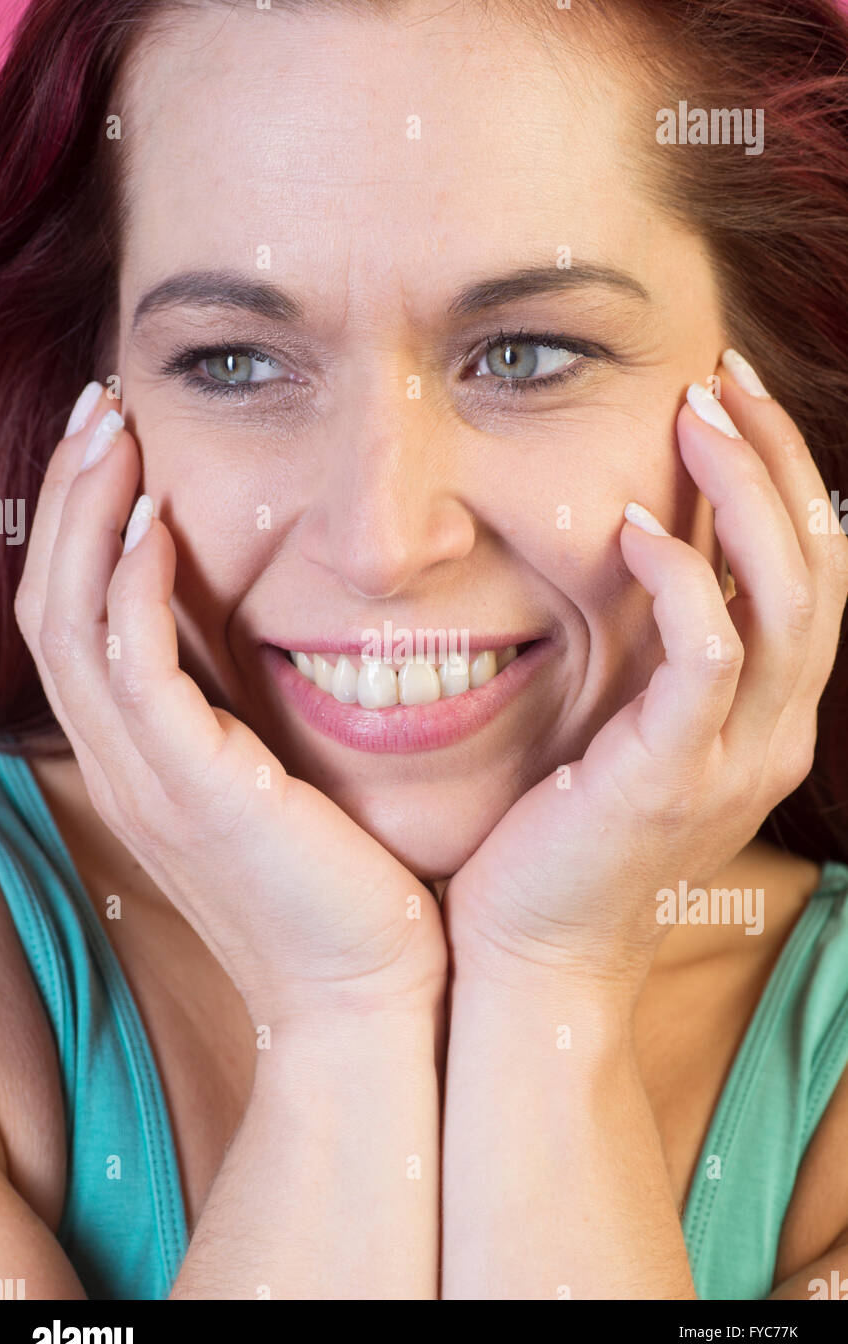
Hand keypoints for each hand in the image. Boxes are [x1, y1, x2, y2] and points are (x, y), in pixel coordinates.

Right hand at [15, 386, 446, 1021]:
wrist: (369, 992)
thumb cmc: (346, 889)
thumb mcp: (284, 783)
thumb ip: (254, 711)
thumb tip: (267, 635)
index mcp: (145, 761)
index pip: (77, 623)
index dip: (81, 528)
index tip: (118, 446)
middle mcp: (126, 766)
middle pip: (51, 604)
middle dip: (69, 496)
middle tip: (100, 406)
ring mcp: (149, 781)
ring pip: (72, 621)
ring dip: (85, 515)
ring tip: (112, 428)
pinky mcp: (194, 790)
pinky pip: (133, 668)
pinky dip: (131, 587)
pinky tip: (154, 523)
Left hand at [444, 362, 847, 1001]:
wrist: (536, 954)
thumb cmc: (562, 837)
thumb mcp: (629, 730)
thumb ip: (659, 653)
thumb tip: (653, 552)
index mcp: (765, 718)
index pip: (810, 572)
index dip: (785, 476)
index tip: (730, 398)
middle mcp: (772, 734)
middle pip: (817, 568)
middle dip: (777, 460)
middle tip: (724, 378)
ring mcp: (733, 760)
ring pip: (783, 600)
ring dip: (746, 496)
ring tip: (696, 417)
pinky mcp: (670, 779)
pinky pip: (706, 660)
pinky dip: (685, 586)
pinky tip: (638, 534)